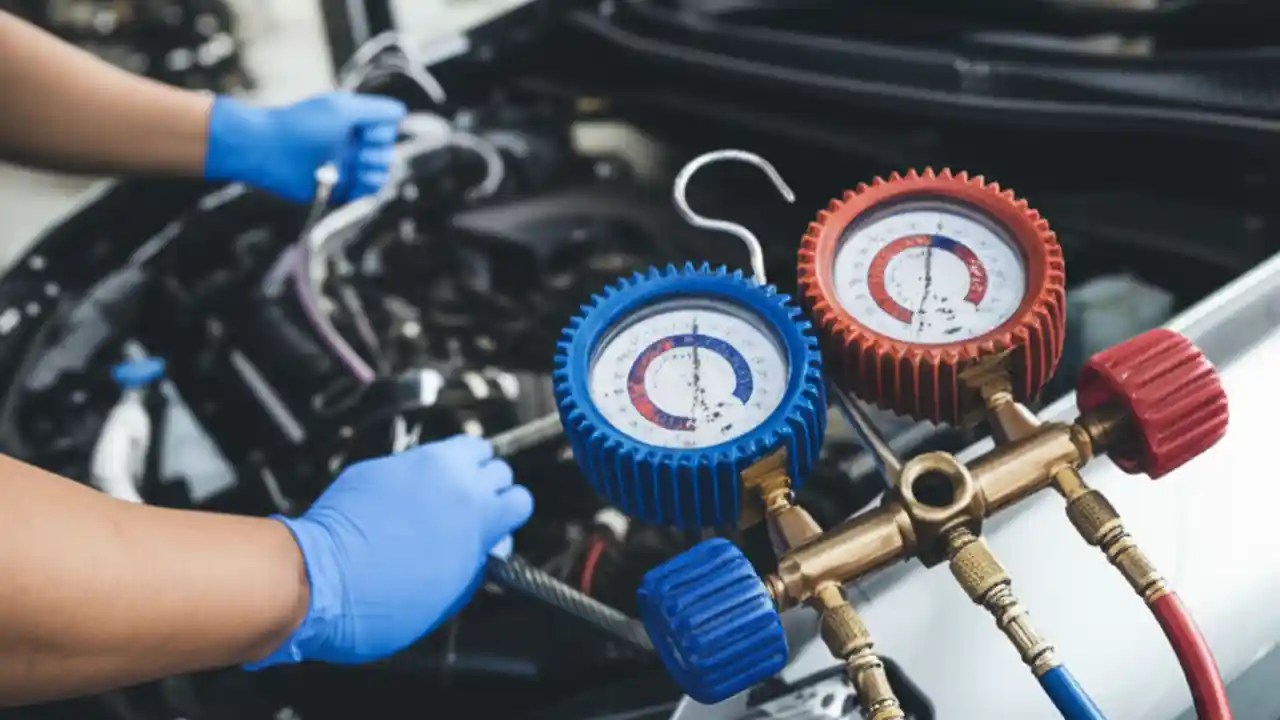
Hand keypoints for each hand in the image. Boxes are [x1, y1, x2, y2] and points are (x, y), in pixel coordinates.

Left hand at [204, 92, 406, 203]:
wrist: (269, 151)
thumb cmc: (303, 125)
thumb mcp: (342, 108)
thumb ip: (376, 109)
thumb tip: (401, 113)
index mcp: (353, 123)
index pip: (388, 128)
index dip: (380, 131)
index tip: (361, 129)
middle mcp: (350, 144)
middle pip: (386, 154)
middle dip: (376, 154)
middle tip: (355, 152)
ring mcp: (344, 168)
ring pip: (379, 175)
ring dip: (372, 173)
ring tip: (354, 170)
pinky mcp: (337, 190)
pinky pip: (364, 195)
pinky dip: (362, 190)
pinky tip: (350, 184)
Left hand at [248, 435, 532, 666]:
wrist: (319, 582)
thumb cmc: (378, 604)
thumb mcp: (447, 597)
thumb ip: (473, 564)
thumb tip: (480, 551)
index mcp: (480, 519)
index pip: (520, 500)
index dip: (508, 517)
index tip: (495, 530)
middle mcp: (456, 483)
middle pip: (496, 468)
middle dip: (488, 489)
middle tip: (469, 512)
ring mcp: (419, 466)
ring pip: (464, 446)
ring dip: (462, 467)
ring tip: (446, 492)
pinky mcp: (385, 463)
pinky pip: (416, 459)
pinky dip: (419, 473)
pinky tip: (403, 499)